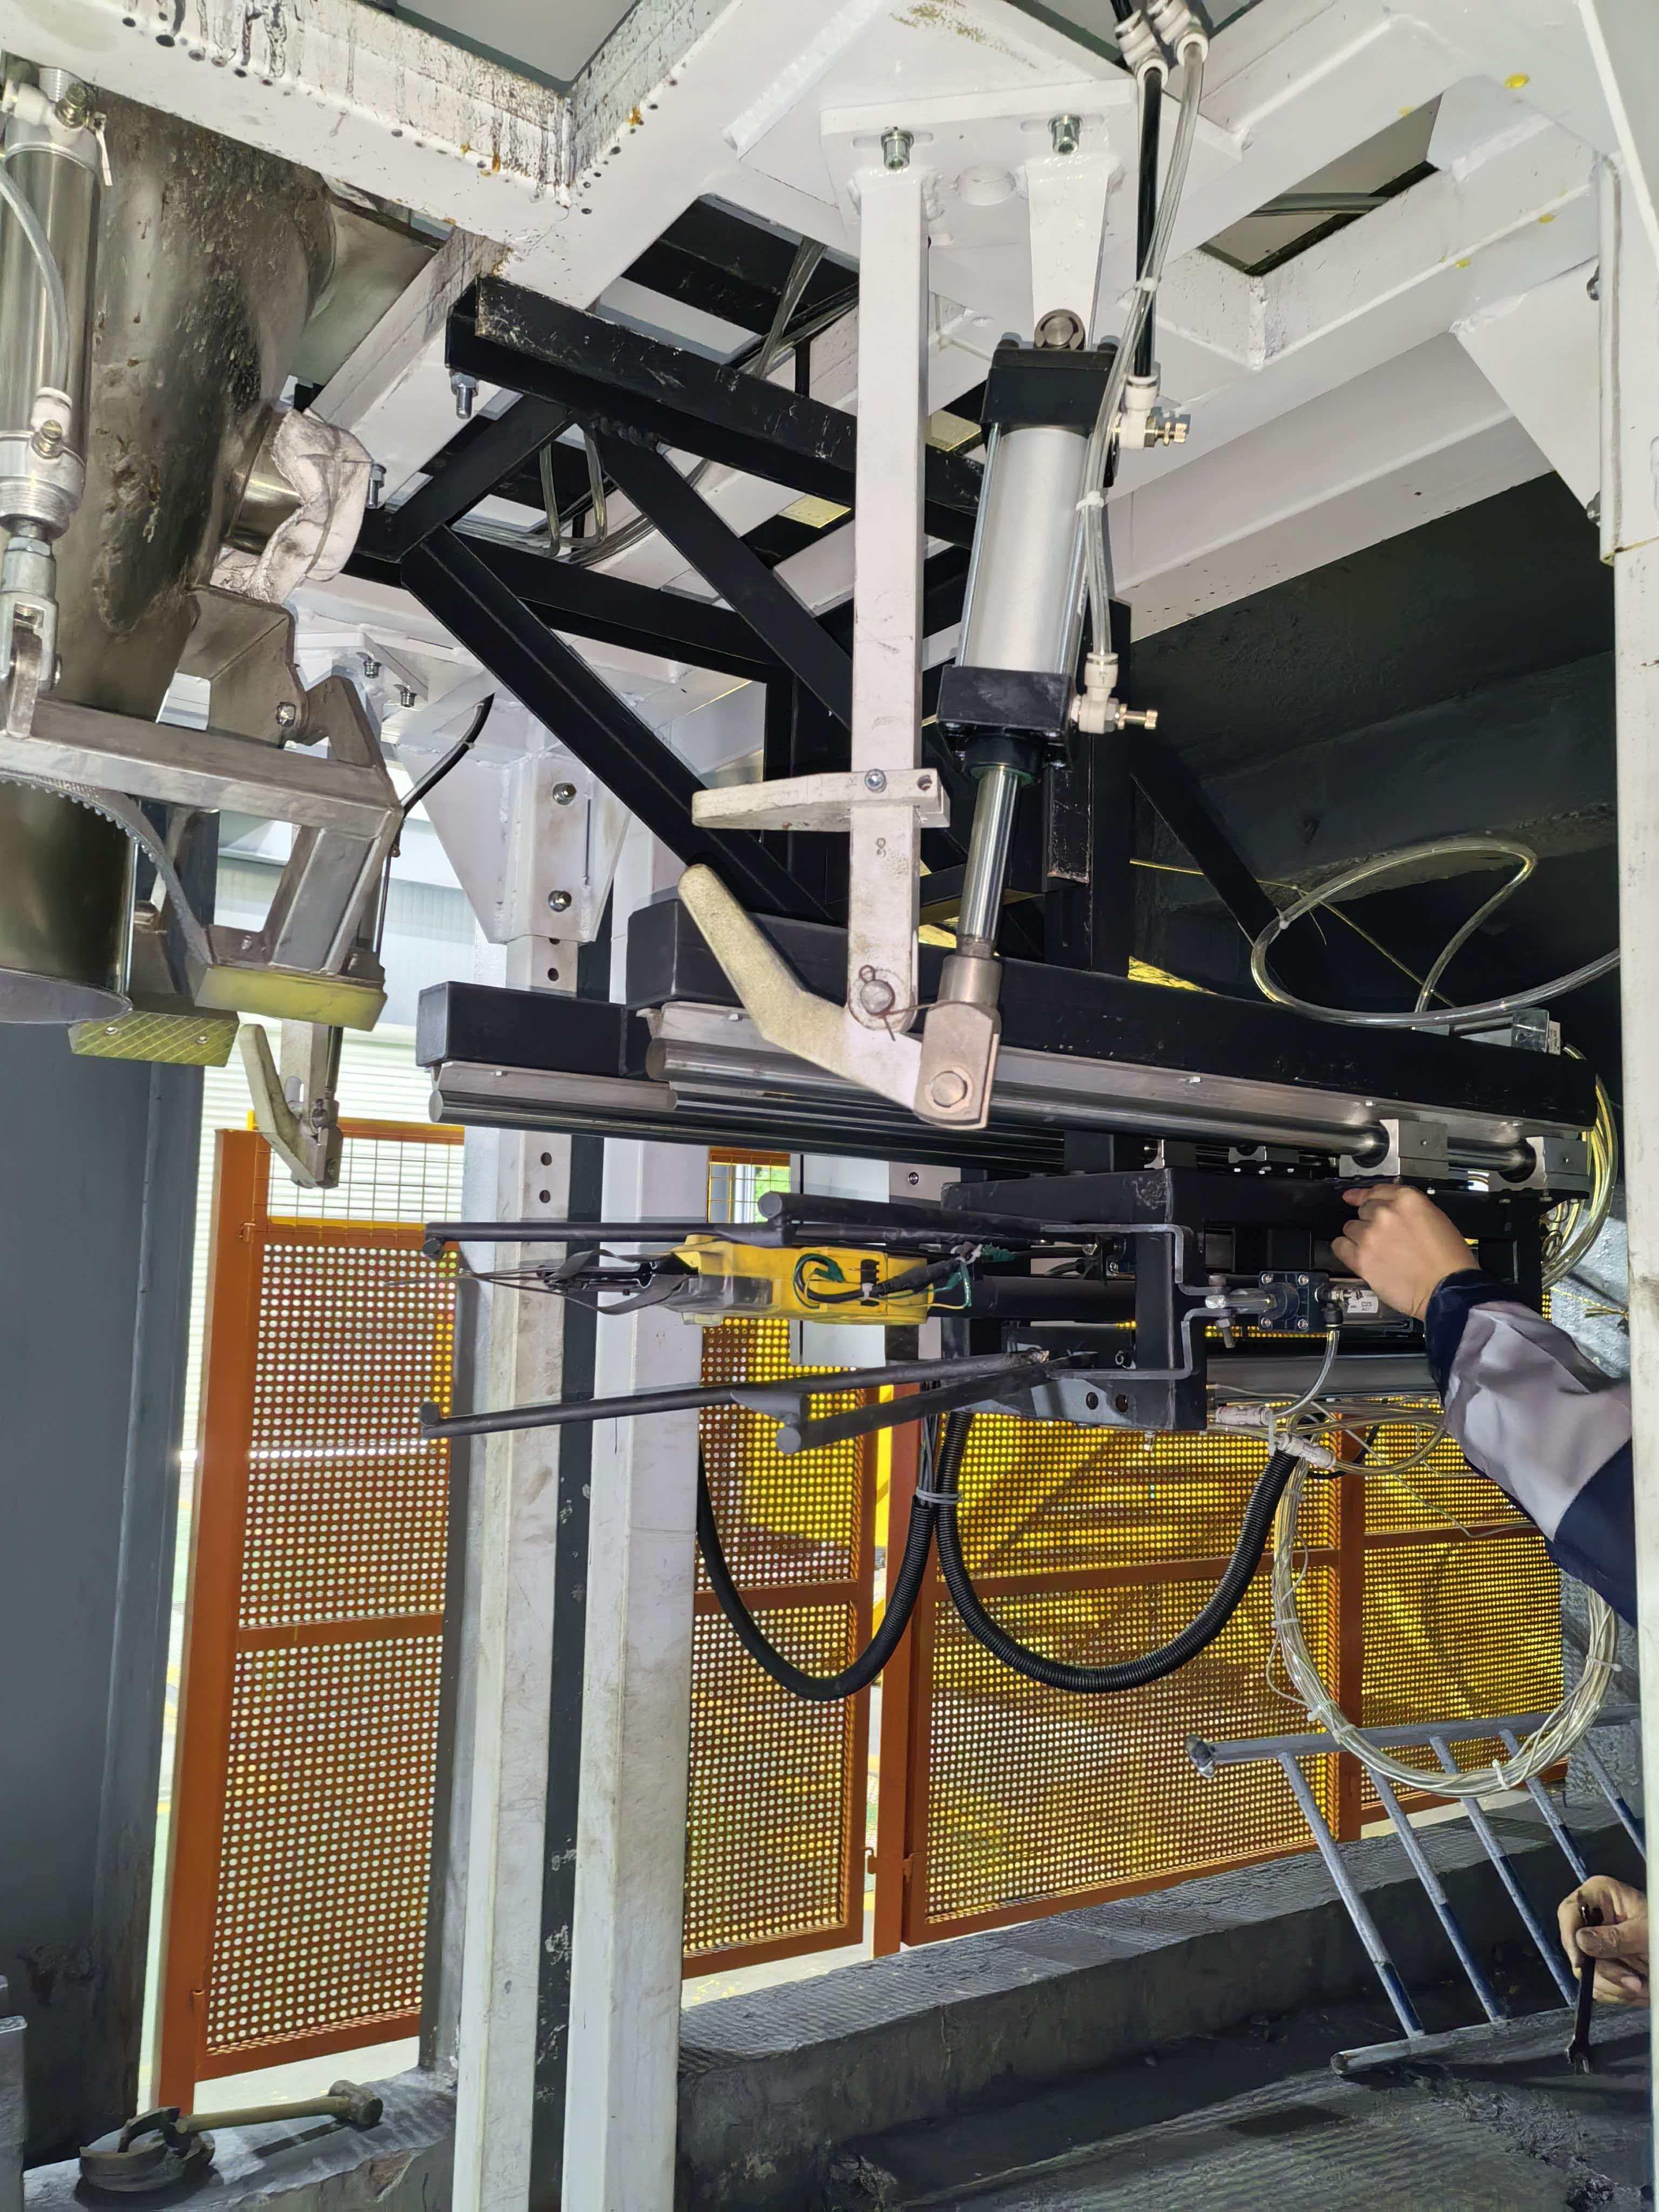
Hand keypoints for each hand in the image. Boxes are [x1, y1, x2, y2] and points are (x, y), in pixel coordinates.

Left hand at [1331, 1185, 1475, 1319]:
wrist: (1448, 1289)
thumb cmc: (1448, 1260)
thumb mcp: (1436, 1220)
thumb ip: (1408, 1210)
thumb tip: (1390, 1210)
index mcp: (1407, 1200)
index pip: (1375, 1191)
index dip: (1362, 1196)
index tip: (1352, 1197)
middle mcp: (1385, 1213)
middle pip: (1363, 1211)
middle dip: (1371, 1223)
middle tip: (1384, 1239)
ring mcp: (1370, 1235)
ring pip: (1350, 1228)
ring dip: (1359, 1237)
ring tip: (1377, 1252)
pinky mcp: (1360, 1258)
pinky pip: (1340, 1246)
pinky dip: (1346, 1250)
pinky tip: (1358, 1257)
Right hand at [1559, 1875, 1648, 2003]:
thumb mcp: (1646, 1933)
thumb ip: (1616, 1937)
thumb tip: (1582, 1941)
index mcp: (1600, 1895)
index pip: (1569, 1911)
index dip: (1569, 1935)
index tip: (1581, 1962)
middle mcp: (1593, 1918)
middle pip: (1577, 1947)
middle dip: (1606, 1970)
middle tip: (1635, 1982)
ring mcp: (1596, 1944)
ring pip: (1587, 1972)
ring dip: (1615, 1985)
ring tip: (1642, 1986)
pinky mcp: (1602, 1965)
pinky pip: (1597, 1985)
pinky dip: (1617, 1992)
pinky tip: (1638, 1988)